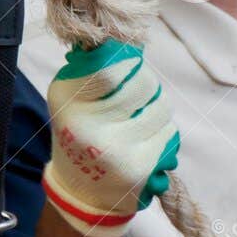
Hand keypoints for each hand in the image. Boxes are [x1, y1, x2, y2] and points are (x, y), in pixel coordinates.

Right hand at [43, 38, 179, 236]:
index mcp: (67, 96)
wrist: (81, 191)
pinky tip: (145, 142)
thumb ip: (96, 67)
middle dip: (148, 85)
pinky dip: (163, 133)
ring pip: (161, 107)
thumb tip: (128, 44)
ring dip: (158, 109)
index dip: (130, 62)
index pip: (113, 64)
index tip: (130, 66)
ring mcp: (114, 148)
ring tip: (140, 120)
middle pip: (144, 83)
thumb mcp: (72, 96)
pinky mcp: (138, 168)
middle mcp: (87, 123)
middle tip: (139, 95)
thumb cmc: (81, 132)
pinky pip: (169, 133)